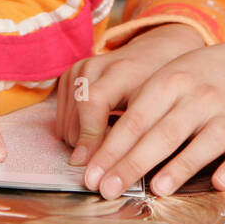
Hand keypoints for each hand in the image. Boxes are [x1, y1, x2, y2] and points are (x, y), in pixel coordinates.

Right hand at [55, 23, 204, 165]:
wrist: (153, 52)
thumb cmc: (161, 83)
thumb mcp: (158, 106)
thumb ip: (138, 134)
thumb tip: (119, 170)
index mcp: (119, 69)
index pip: (92, 105)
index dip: (90, 139)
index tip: (92, 171)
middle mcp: (91, 68)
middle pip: (75, 123)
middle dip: (90, 149)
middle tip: (113, 159)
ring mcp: (75, 72)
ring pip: (65, 127)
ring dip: (84, 143)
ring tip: (111, 139)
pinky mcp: (66, 79)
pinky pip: (63, 122)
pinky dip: (79, 132)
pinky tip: (102, 128)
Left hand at [82, 37, 224, 199]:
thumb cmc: (192, 82)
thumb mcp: (163, 81)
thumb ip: (136, 113)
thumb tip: (98, 155)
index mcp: (170, 82)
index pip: (136, 119)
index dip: (112, 148)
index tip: (91, 174)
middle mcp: (199, 96)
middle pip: (164, 133)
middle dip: (134, 163)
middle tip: (108, 189)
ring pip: (205, 141)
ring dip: (182, 166)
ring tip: (157, 189)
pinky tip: (219, 183)